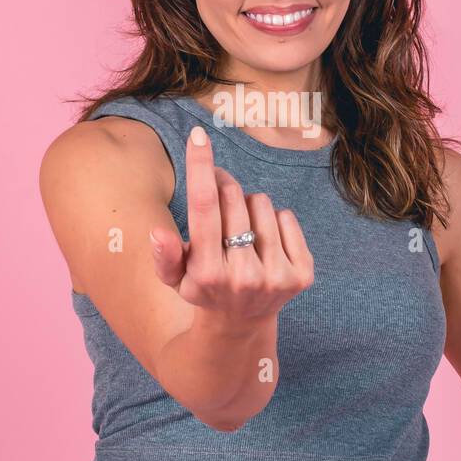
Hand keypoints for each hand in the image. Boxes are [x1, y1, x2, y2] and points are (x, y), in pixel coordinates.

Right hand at [149, 123, 314, 319]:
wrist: (241, 325)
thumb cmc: (203, 288)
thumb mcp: (174, 277)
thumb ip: (164, 255)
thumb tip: (158, 232)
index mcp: (207, 273)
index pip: (203, 207)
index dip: (200, 167)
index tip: (198, 135)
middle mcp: (243, 277)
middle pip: (234, 198)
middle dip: (224, 189)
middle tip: (219, 204)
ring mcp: (276, 277)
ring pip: (262, 203)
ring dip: (249, 207)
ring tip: (242, 232)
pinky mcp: (302, 275)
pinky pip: (288, 217)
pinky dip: (275, 221)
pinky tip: (264, 242)